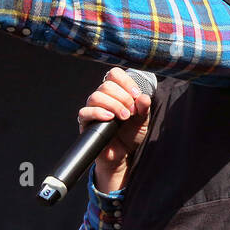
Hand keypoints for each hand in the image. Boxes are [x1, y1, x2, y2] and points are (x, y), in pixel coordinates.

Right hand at [78, 68, 152, 192]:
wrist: (123, 155)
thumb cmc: (131, 134)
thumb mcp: (143, 120)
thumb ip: (144, 108)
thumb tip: (143, 97)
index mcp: (116, 92)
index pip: (114, 74)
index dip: (126, 81)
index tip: (136, 95)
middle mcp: (103, 98)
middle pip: (106, 85)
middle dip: (122, 97)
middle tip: (131, 111)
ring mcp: (93, 109)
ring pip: (95, 96)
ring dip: (113, 105)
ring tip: (124, 117)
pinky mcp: (86, 122)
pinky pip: (85, 112)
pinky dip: (98, 113)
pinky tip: (110, 118)